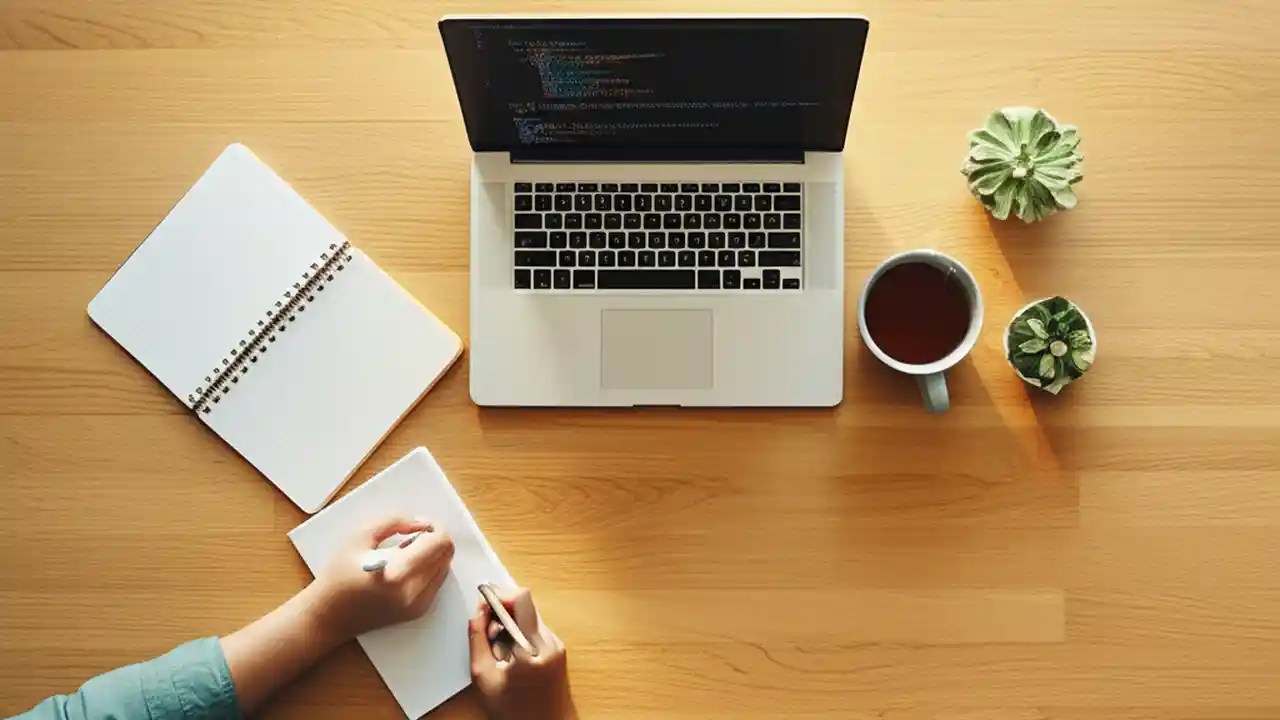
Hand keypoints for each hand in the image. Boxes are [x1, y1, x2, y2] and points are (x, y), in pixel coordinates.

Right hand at [310, 516, 454, 642]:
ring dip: (432, 554)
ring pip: (445, 567)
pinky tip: (405, 567)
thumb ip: (394, 522)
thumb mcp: (359, 537)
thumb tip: (422, 523)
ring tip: (404, 553)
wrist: (328, 617)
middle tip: (411, 537)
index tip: (418, 525)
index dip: (434, 527)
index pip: (439, 543)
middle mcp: (414, 593)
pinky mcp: (418, 612)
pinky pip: (437, 581)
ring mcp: (418, 605)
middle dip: (435, 539)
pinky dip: (428, 568)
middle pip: (447, 554)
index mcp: (398, 573)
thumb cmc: (338, 575)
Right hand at [469, 587, 573, 719]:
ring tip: (501, 649)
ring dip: (513, 624)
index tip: (485, 599)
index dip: (501, 595)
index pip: (521, 600)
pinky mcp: (560, 650)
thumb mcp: (483, 677)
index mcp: (531, 650)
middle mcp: (550, 644)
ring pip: (532, 617)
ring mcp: (558, 647)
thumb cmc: (512, 712)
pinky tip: (513, 654)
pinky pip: (538, 630)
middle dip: (504, 611)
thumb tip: (478, 612)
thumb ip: (477, 639)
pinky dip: (522, 634)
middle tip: (489, 631)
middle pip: (527, 605)